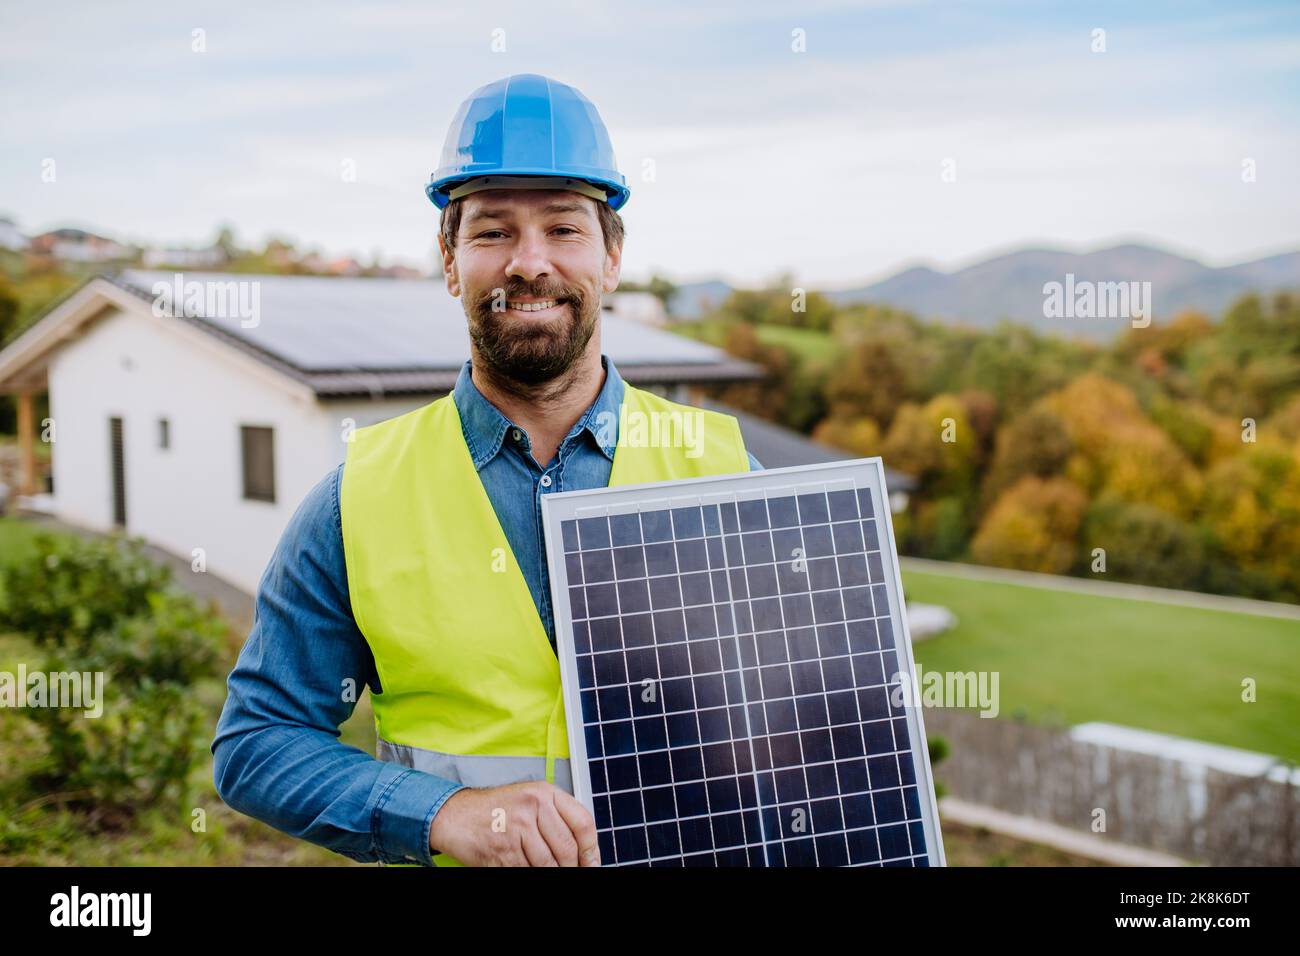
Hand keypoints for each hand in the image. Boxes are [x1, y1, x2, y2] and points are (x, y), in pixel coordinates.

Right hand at [428, 781, 600, 866]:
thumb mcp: (530, 799)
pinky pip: (526, 871)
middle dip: (572, 867)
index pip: (582, 823)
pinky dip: (529, 873)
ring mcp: (516, 830)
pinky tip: (526, 867)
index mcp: (545, 793)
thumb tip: (583, 849)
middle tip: (570, 871)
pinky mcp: (501, 851)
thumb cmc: (496, 809)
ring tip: (546, 869)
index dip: (591, 849)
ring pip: (548, 865)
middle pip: (568, 849)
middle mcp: (532, 808)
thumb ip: (556, 817)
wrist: (457, 815)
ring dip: (551, 872)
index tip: (591, 864)